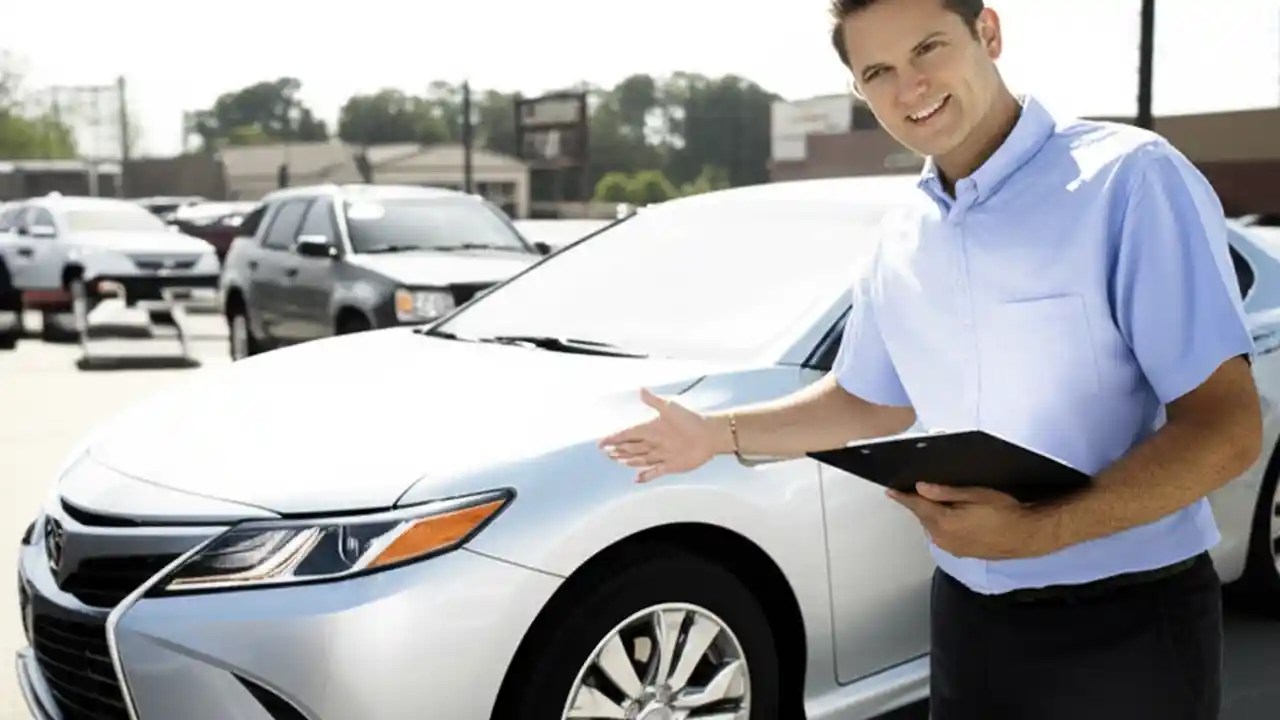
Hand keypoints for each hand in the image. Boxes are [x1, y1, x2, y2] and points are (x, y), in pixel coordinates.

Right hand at [599, 388, 721, 482]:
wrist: (709, 434)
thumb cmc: (690, 419)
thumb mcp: (670, 407)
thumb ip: (654, 401)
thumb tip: (640, 389)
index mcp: (651, 428)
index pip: (628, 434)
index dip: (615, 438)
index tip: (602, 443)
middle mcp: (654, 442)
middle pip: (631, 447)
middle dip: (618, 450)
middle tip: (606, 452)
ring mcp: (661, 455)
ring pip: (639, 459)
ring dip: (628, 460)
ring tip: (615, 460)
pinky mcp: (670, 466)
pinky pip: (654, 472)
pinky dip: (645, 476)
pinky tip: (636, 479)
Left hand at [887, 483, 1060, 559]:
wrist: (1027, 534)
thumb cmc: (1005, 511)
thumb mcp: (975, 494)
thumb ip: (945, 492)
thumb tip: (921, 487)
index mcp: (944, 522)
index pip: (916, 506)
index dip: (902, 496)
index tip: (891, 490)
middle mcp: (943, 538)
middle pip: (922, 517)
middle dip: (920, 503)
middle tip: (922, 489)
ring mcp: (951, 548)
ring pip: (932, 527)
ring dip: (931, 515)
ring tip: (943, 502)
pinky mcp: (960, 552)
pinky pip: (942, 536)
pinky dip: (941, 525)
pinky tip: (953, 517)